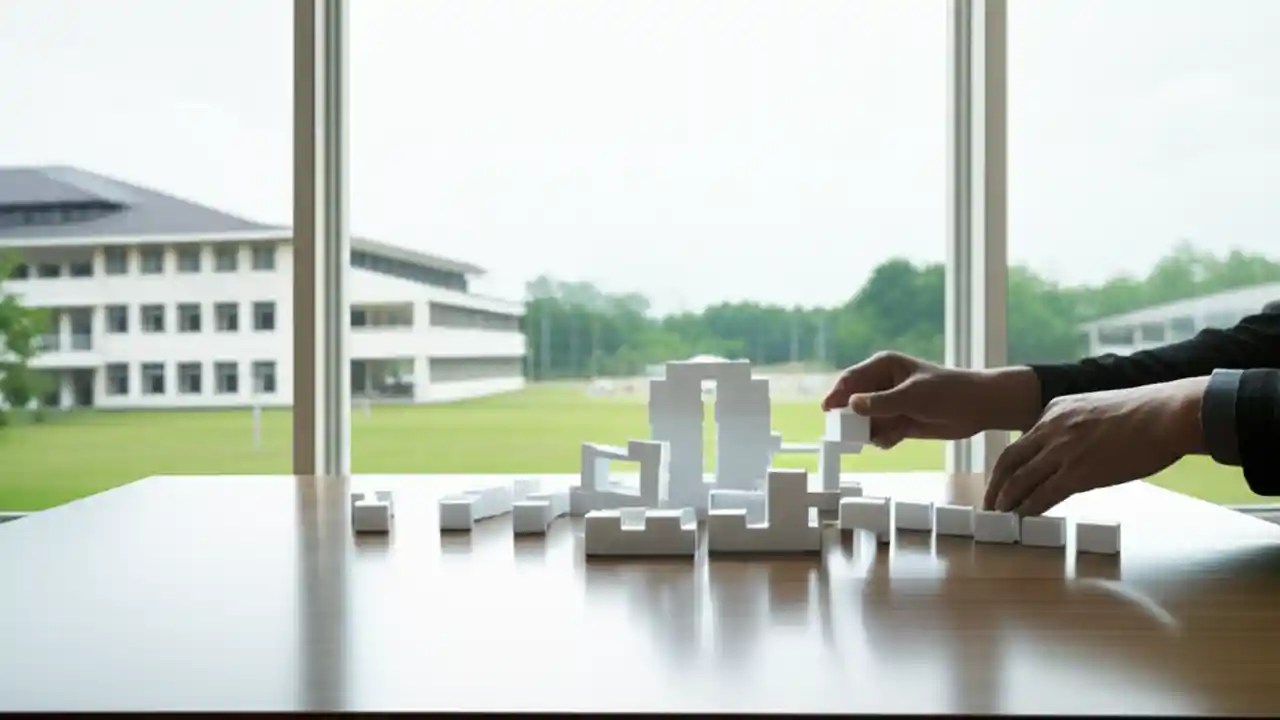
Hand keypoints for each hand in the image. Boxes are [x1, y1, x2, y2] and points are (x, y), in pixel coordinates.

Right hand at [821, 352, 1042, 447]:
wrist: (978, 408)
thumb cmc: (947, 392)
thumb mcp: (911, 396)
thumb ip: (880, 402)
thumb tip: (850, 405)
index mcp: (883, 366)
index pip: (851, 379)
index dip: (837, 394)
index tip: (827, 411)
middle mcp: (883, 384)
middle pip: (854, 402)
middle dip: (852, 418)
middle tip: (849, 433)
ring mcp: (891, 405)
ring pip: (865, 421)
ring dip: (869, 431)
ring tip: (884, 435)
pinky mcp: (899, 422)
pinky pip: (879, 433)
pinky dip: (883, 439)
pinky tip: (893, 440)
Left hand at [984, 376, 1208, 515]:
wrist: (1167, 415)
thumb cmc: (1146, 413)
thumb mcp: (1097, 408)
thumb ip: (1078, 425)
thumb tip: (1076, 448)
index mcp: (1056, 410)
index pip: (1023, 440)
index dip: (1011, 464)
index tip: (1005, 479)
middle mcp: (1052, 428)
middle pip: (1010, 459)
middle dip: (996, 484)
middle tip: (990, 502)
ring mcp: (1063, 451)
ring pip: (1021, 479)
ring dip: (1007, 500)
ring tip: (1000, 515)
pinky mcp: (1078, 473)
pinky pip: (1043, 495)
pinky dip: (1028, 509)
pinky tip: (1023, 518)